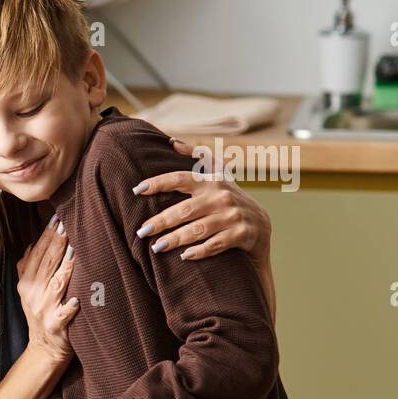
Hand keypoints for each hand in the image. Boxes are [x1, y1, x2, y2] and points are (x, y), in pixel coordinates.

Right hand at [15, 213, 78, 361]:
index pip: (37, 254)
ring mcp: (43, 310)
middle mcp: (33, 294)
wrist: (44, 348)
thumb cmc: (41, 314)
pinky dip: (69, 307)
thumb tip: (31, 244)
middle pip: (46, 264)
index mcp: (26, 283)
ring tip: (76, 250)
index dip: (47, 236)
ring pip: (56, 284)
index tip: (58, 218)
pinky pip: (63, 315)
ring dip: (66, 267)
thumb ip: (27, 268)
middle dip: (57, 243)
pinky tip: (77, 299)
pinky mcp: (55, 326)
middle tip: (68, 223)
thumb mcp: (28, 291)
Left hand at [132, 138, 272, 266]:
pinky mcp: (241, 235)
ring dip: (176, 239)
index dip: (158, 183)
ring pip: (199, 229)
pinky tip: (184, 256)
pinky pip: (216, 244)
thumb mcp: (218, 175)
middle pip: (185, 210)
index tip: (137, 189)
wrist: (260, 225)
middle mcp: (221, 196)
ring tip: (156, 247)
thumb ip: (197, 157)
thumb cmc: (229, 198)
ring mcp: (232, 216)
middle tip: (141, 231)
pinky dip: (200, 251)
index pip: (180, 178)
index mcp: (211, 181)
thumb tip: (171, 142)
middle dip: (161, 221)